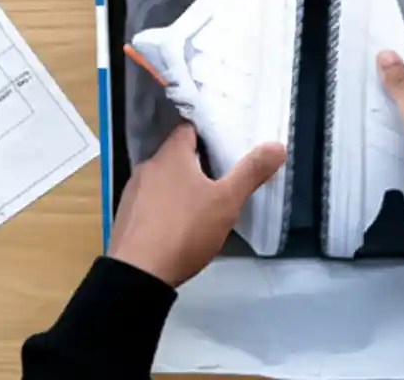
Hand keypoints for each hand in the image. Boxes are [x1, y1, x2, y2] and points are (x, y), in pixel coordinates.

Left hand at [108, 122, 286, 286]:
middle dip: (197, 163)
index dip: (207, 134)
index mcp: (170, 155)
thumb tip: (277, 146)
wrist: (140, 274)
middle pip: (175, 155)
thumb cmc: (185, 230)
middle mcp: (148, 167)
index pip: (188, 129)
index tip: (226, 145)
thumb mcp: (226, 202)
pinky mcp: (126, 216)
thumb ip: (250, 172)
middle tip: (222, 176)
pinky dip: (165, 206)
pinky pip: (150, 201)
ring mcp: (133, 192)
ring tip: (202, 202)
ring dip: (180, 186)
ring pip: (162, 179)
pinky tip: (179, 224)